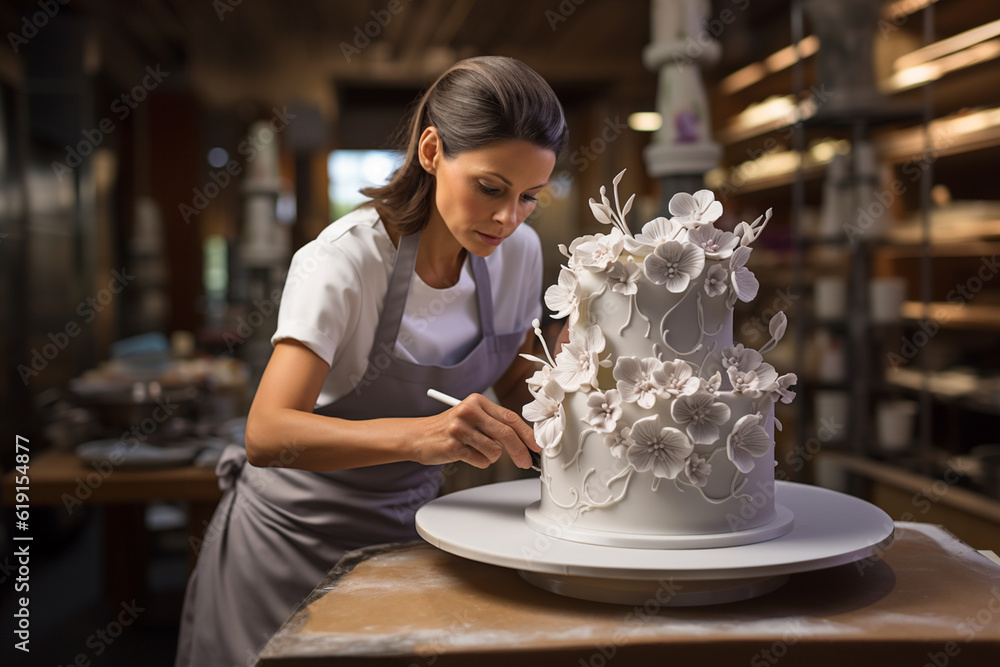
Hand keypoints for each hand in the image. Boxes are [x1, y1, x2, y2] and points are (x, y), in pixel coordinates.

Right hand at [413, 393, 539, 468]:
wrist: (417, 436)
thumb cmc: (449, 428)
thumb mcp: (471, 417)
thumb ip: (494, 424)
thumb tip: (525, 439)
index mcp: (477, 401)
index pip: (510, 417)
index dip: (527, 434)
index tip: (536, 446)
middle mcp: (469, 411)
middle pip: (506, 434)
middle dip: (520, 451)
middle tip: (526, 462)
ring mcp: (460, 428)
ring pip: (495, 451)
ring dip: (491, 456)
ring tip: (476, 450)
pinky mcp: (453, 446)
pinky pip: (481, 460)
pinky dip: (479, 462)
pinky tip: (466, 455)